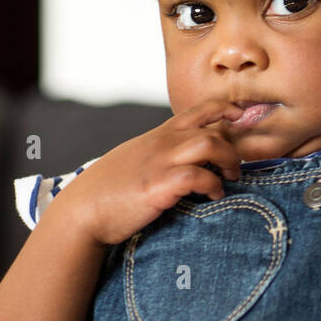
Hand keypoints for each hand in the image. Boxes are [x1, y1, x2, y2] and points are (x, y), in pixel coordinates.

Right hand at [49, 99, 248, 246]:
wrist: (80, 211)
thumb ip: (158, 152)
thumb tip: (180, 158)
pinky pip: (197, 176)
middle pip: (213, 129)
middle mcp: (161, 144)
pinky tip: (213, 195)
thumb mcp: (135, 158)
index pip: (198, 111)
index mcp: (157, 136)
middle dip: (233, 146)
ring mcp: (160, 163)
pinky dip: (213, 185)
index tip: (240, 115)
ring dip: (229, 161)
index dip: (225, 109)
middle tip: (235, 167)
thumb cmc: (106, 190)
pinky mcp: (158, 186)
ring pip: (210, 144)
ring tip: (229, 178)